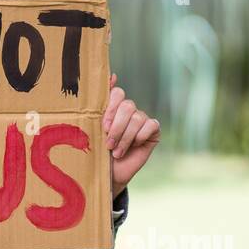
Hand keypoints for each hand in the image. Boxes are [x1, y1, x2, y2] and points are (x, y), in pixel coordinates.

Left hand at [102, 73, 159, 193]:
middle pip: (128, 105)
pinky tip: (133, 147)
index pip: (117, 93)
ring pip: (137, 117)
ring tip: (117, 151)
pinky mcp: (153, 130)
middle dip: (117, 126)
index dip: (111, 109)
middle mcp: (129, 110)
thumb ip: (101, 103)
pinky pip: (151, 125)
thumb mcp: (95, 127)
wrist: (110, 173)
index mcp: (113, 106)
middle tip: (108, 142)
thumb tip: (112, 75)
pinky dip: (140, 136)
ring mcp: (142, 119)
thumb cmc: (99, 151)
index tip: (103, 126)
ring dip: (125, 137)